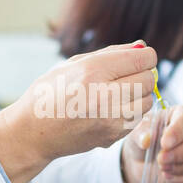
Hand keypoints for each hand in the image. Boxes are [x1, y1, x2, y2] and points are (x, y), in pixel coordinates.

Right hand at [0, 42, 157, 182]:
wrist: (33, 132)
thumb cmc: (51, 92)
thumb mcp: (74, 63)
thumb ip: (112, 53)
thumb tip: (142, 46)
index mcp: (93, 71)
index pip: (143, 59)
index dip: (144, 56)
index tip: (136, 59)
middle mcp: (105, 96)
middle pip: (149, 79)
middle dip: (142, 74)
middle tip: (125, 76)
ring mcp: (110, 119)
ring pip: (148, 100)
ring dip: (139, 95)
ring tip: (118, 94)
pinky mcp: (113, 136)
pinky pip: (137, 118)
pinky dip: (131, 112)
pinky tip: (111, 109)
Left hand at [121, 104, 182, 182]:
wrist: (145, 158)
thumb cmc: (147, 137)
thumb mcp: (138, 131)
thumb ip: (141, 132)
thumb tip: (146, 139)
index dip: (177, 133)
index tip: (164, 143)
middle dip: (181, 154)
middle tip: (160, 159)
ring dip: (182, 168)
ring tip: (162, 168)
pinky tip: (169, 176)